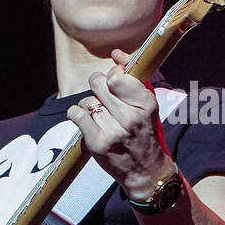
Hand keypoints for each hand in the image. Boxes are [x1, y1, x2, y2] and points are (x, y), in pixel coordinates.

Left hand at [66, 48, 172, 198]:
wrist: (146, 171)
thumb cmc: (146, 133)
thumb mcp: (148, 104)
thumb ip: (134, 76)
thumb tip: (116, 53)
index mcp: (146, 104)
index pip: (118, 76)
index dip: (112, 76)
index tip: (115, 84)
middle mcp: (130, 118)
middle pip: (98, 84)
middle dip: (98, 86)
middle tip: (104, 97)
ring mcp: (113, 132)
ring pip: (87, 100)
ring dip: (90, 105)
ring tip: (101, 116)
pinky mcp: (97, 143)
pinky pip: (76, 115)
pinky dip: (77, 115)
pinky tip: (87, 120)